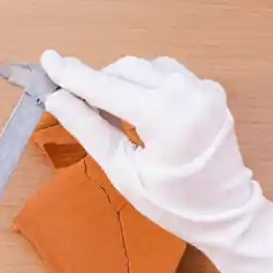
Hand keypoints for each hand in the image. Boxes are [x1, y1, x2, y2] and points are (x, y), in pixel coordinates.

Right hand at [40, 50, 272, 272]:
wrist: (225, 212)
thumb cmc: (170, 203)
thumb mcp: (122, 170)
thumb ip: (89, 129)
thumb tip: (56, 99)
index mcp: (167, 117)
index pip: (108, 87)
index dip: (74, 75)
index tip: (47, 60)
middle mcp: (189, 92)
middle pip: (127, 69)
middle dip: (98, 81)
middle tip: (74, 101)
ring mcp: (204, 88)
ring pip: (147, 67)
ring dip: (121, 81)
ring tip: (108, 110)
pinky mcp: (210, 89)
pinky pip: (168, 73)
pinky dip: (145, 83)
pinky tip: (138, 107)